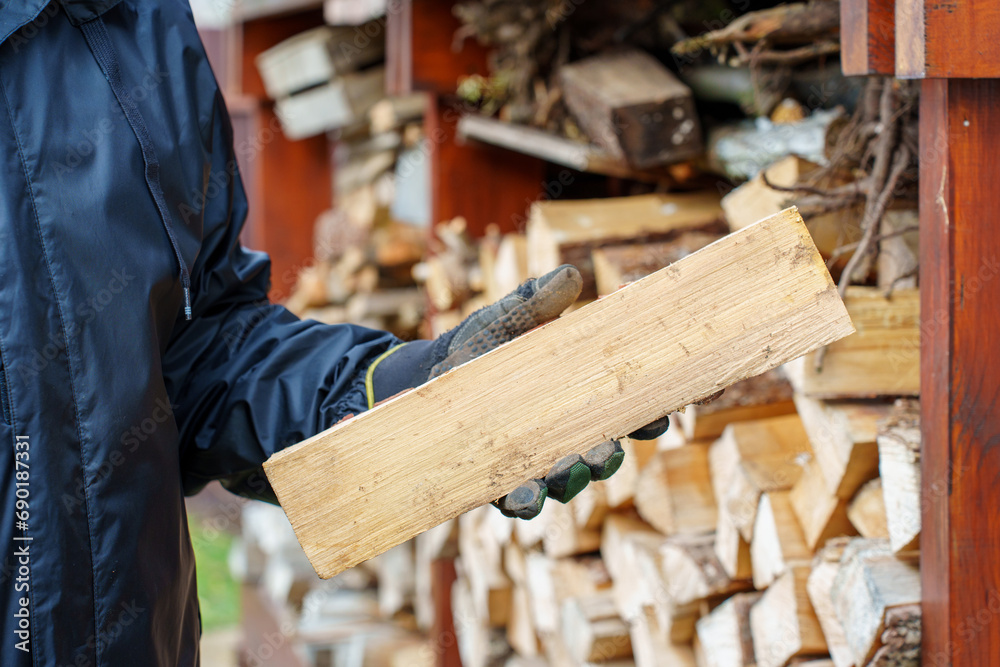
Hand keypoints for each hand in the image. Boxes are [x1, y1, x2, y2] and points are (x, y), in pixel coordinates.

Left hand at [365, 265, 670, 518]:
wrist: (428, 372)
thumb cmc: (481, 342)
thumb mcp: (510, 318)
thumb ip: (538, 302)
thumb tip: (570, 275)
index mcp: (579, 396)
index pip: (624, 411)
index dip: (647, 417)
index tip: (660, 416)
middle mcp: (564, 434)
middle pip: (602, 453)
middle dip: (609, 456)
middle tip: (608, 451)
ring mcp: (533, 460)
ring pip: (566, 481)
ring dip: (573, 479)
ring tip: (572, 470)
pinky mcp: (497, 479)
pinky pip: (518, 499)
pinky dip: (525, 500)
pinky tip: (524, 496)